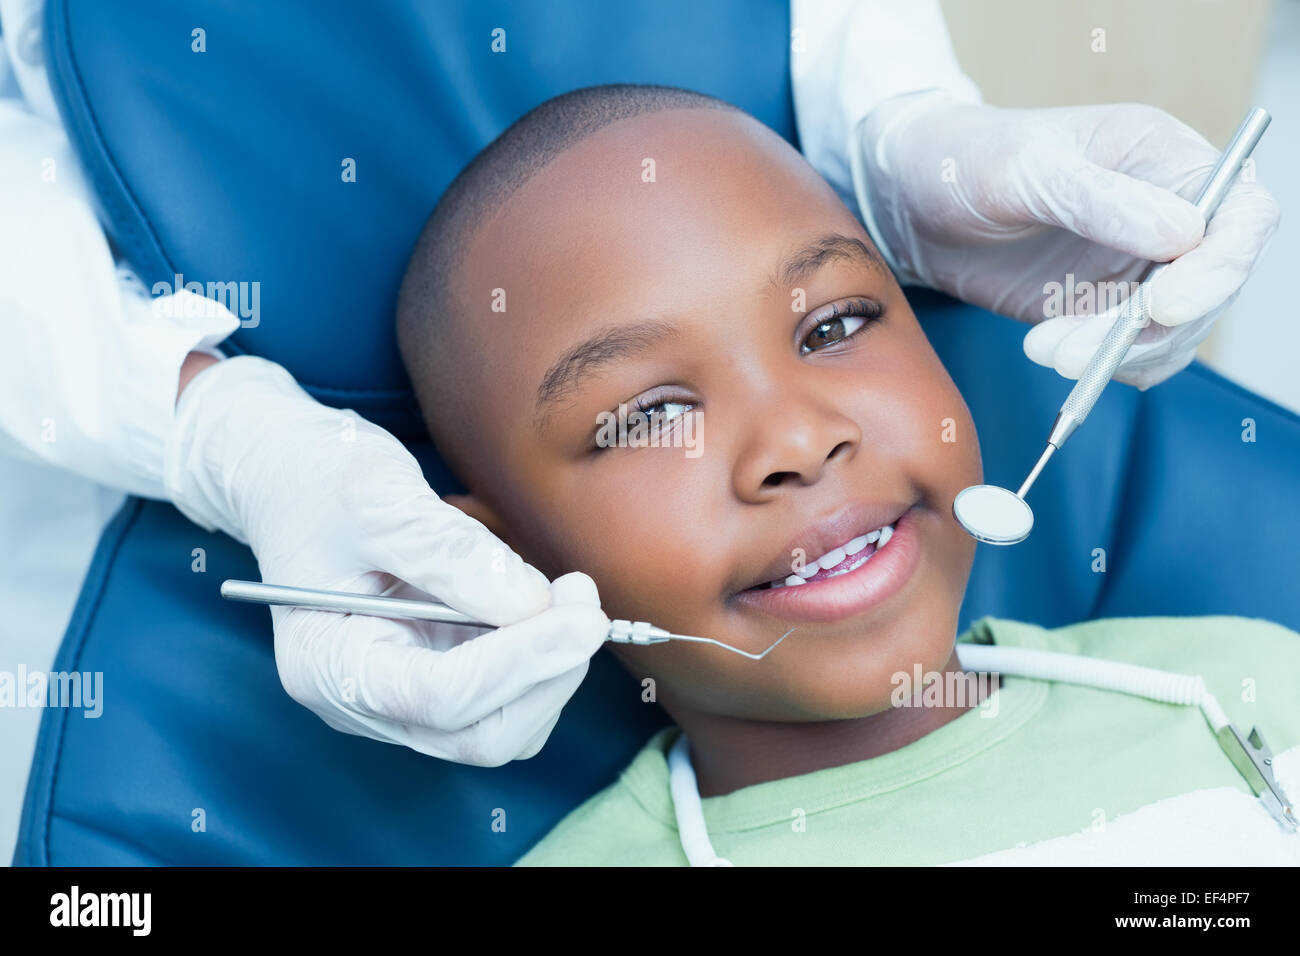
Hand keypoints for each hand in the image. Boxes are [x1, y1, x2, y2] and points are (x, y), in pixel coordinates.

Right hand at [164, 356, 608, 764]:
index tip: (581, 614)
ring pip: (507, 727)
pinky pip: (512, 698)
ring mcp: (405, 697)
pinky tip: (543, 604)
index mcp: (329, 666)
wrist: (294, 478)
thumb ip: (448, 552)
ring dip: (553, 669)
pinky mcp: (440, 676)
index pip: (440, 697)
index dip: (520, 661)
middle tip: (585, 600)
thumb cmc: (317, 481)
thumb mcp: (375, 496)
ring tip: (563, 592)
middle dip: (547, 673)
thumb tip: (532, 603)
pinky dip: (544, 659)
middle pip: (482, 734)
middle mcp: (366, 701)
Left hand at [852, 94, 1279, 388]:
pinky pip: (1131, 354)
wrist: (912, 198)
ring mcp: (1136, 266)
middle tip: (1071, 347)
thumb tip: (1185, 233)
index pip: (1241, 217)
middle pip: (1212, 288)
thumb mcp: (1028, 169)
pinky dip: (1101, 367)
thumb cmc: (968, 159)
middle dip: (1149, 328)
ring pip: (1172, 332)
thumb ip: (1102, 200)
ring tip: (1044, 347)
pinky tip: (1048, 349)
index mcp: (1165, 160)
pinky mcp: (1100, 308)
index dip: (1221, 268)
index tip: (1164, 306)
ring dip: (1116, 355)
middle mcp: (1165, 215)